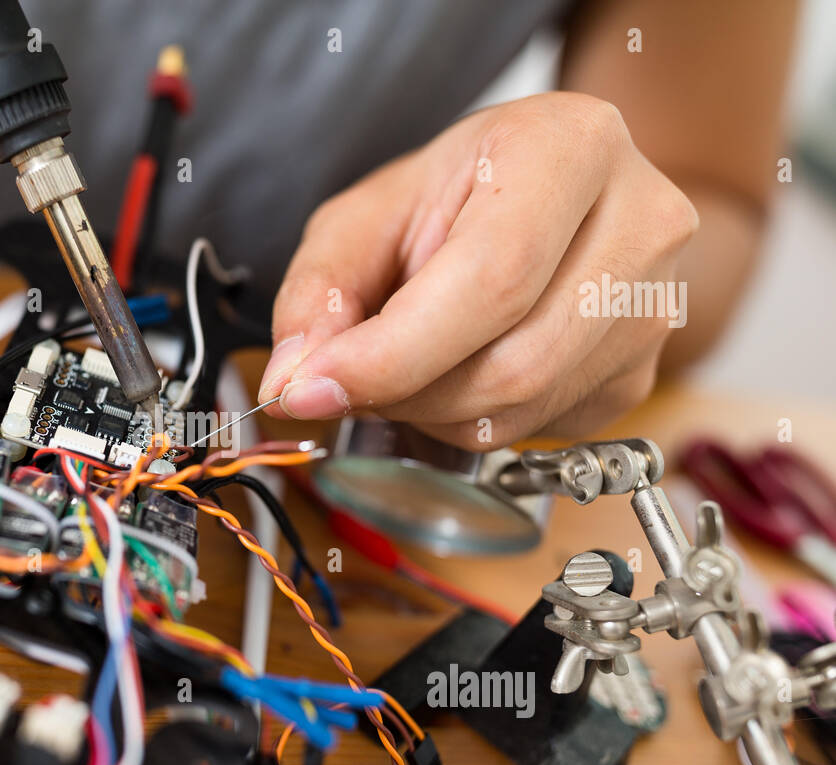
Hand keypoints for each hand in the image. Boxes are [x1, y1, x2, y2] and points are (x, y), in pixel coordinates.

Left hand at [258, 92, 698, 450]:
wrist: (549, 201)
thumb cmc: (458, 196)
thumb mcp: (368, 216)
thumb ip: (319, 291)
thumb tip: (297, 378)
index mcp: (570, 148)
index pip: (492, 279)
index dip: (393, 353)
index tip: (313, 386)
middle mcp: (638, 224)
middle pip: (513, 363)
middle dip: (405, 393)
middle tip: (346, 380)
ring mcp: (653, 308)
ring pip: (521, 410)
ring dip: (430, 414)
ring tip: (400, 367)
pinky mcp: (640, 373)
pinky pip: (537, 430)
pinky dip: (469, 422)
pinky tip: (454, 373)